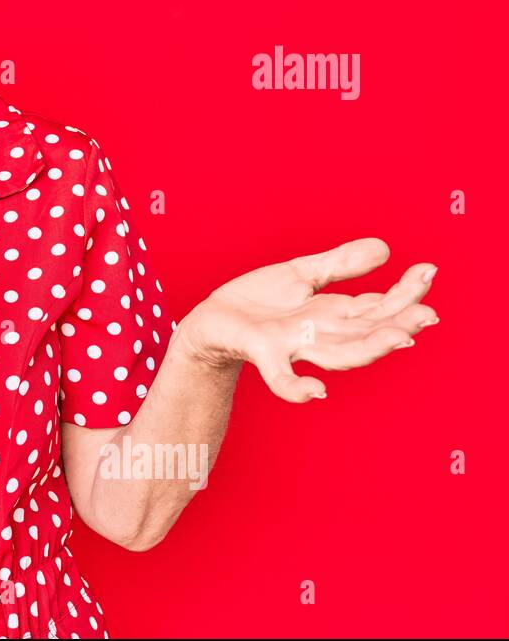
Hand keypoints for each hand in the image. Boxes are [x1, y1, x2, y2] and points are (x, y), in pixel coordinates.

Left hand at [177, 237, 438, 402]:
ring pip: (337, 354)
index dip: (405, 294)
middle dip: (398, 325)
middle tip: (428, 315)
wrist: (211, 320)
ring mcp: (292, 346)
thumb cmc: (258, 302)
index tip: (430, 272)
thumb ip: (340, 264)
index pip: (377, 307)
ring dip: (368, 350)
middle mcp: (319, 334)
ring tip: (399, 340)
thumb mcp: (300, 275)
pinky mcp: (260, 352)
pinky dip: (296, 387)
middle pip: (366, 333)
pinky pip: (280, 376)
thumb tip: (385, 249)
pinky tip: (315, 392)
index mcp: (331, 314)